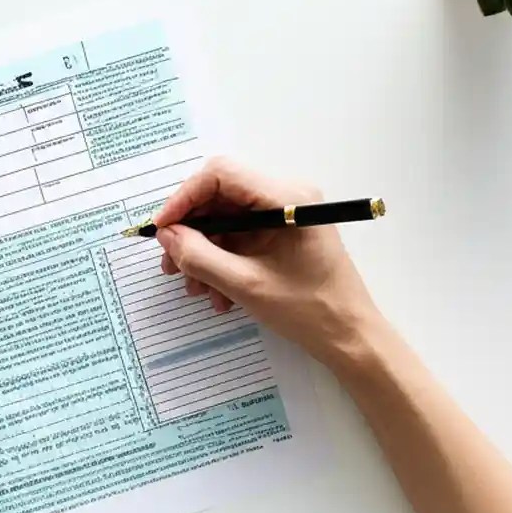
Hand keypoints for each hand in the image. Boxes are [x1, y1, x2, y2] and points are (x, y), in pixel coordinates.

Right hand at [153, 158, 385, 369]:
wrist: (350, 337)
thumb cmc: (308, 310)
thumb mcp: (245, 284)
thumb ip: (199, 256)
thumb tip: (166, 235)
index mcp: (285, 197)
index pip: (220, 174)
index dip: (183, 198)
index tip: (161, 230)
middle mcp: (286, 196)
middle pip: (219, 197)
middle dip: (191, 233)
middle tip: (171, 265)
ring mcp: (285, 215)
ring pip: (225, 221)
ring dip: (204, 253)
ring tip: (196, 289)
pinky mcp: (283, 233)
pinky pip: (239, 237)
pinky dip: (221, 262)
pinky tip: (217, 294)